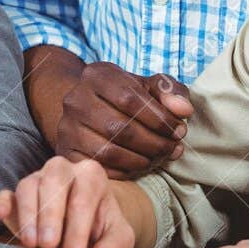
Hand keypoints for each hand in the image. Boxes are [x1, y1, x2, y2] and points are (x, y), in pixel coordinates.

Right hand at [0, 157, 135, 247]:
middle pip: (54, 180)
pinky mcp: (18, 194)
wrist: (89, 221)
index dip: (77, 230)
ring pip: (28, 185)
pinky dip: (2, 202)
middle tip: (48, 245)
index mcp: (91, 176)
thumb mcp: (118, 236)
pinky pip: (7, 192)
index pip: (83, 198)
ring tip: (31, 244)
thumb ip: (114, 245)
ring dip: (28, 214)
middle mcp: (64, 170)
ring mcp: (38, 179)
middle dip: (50, 214)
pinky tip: (0, 215)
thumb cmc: (102, 225)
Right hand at [56, 63, 193, 178]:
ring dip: (143, 160)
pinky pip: (100, 168)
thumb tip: (183, 109)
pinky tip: (141, 165)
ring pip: (110, 151)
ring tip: (160, 157)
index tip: (179, 130)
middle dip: (155, 142)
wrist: (88, 109)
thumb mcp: (147, 85)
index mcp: (96, 75)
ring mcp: (67, 127)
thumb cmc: (124, 97)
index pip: (131, 99)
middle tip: (173, 148)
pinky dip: (126, 172)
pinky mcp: (66, 152)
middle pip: (121, 128)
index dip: (160, 119)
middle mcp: (75, 99)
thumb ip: (170, 91)